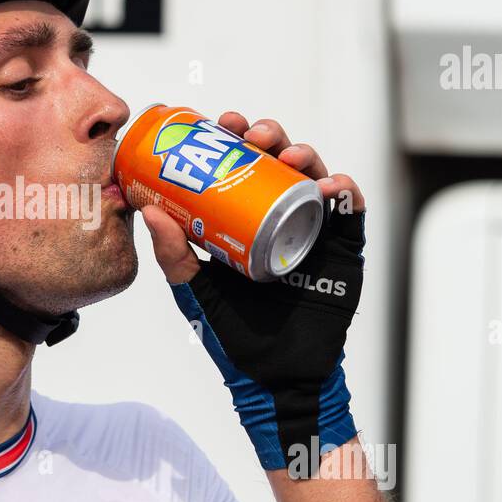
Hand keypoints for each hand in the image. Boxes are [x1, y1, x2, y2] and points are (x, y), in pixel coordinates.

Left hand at [139, 113, 366, 476]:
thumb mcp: (195, 290)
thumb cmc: (233, 335)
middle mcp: (282, 216)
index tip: (219, 124)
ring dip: (305, 156)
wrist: (275, 378)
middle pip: (280, 161)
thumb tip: (149, 210)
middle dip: (269, 136)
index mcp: (246, 218)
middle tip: (252, 135)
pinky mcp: (344, 251)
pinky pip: (353, 215)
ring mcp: (315, 231)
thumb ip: (174, 254)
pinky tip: (331, 187)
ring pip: (316, 177)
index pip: (242, 165)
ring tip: (290, 156)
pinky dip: (347, 194)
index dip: (234, 137)